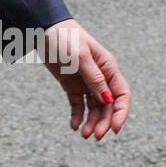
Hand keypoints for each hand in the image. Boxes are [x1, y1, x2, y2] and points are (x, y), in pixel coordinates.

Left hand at [40, 18, 130, 139]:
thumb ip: (95, 79)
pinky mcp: (71, 85)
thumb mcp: (81, 57)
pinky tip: (74, 126)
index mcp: (109, 68)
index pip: (122, 95)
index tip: (114, 128)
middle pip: (108, 105)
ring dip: (91, 122)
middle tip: (96, 136)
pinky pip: (77, 104)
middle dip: (104, 122)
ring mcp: (86, 82)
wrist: (43, 29)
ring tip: (84, 135)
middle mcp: (101, 77)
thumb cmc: (66, 37)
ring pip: (93, 108)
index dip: (121, 113)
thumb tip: (108, 100)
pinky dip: (77, 116)